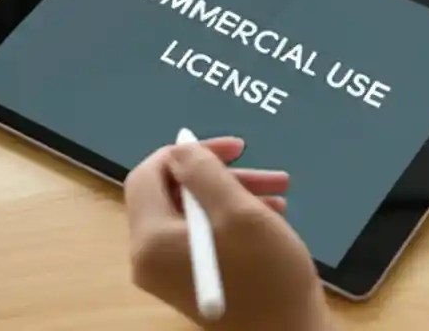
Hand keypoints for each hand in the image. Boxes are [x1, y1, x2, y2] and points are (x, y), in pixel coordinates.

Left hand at [124, 136, 330, 330]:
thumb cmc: (266, 277)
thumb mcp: (240, 213)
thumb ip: (205, 173)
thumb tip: (180, 149)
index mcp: (151, 240)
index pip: (148, 175)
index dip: (187, 152)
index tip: (233, 148)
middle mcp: (150, 257)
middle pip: (173, 194)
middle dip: (221, 175)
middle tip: (268, 172)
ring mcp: (170, 272)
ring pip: (194, 213)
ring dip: (235, 195)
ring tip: (280, 194)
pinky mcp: (191, 280)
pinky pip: (203, 236)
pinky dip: (234, 220)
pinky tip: (272, 218)